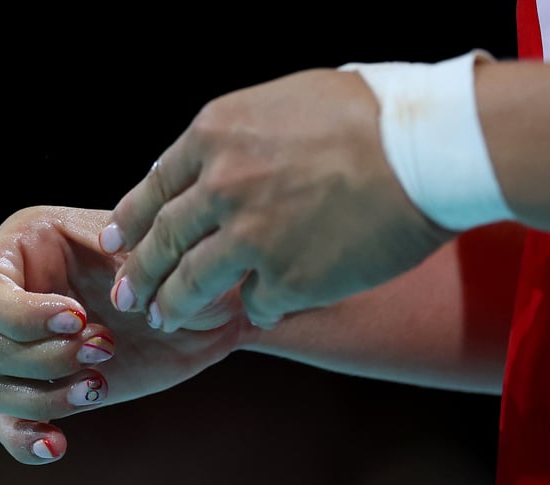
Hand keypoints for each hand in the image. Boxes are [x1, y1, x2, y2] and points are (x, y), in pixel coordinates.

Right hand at [0, 206, 248, 463]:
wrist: (208, 312)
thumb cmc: (181, 267)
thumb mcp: (160, 250)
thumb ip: (130, 260)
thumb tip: (112, 293)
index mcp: (27, 245)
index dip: (20, 314)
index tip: (79, 318)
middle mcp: (15, 295)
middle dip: (45, 356)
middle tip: (107, 347)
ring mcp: (26, 345)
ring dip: (39, 397)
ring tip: (98, 386)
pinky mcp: (46, 387)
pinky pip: (7, 422)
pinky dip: (24, 439)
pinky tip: (57, 445)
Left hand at [99, 68, 453, 330]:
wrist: (428, 147)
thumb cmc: (371, 114)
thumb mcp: (287, 103)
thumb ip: (241, 139)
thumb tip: (216, 168)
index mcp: (217, 135)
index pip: (155, 186)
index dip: (133, 220)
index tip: (120, 241)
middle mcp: (223, 186)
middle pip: (164, 241)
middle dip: (142, 274)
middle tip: (131, 296)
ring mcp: (251, 237)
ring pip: (194, 284)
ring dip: (177, 305)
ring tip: (169, 317)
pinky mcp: (288, 279)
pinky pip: (259, 304)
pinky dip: (260, 309)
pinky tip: (267, 310)